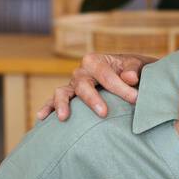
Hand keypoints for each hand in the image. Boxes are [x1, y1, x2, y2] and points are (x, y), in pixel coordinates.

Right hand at [35, 53, 150, 120]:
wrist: (125, 75)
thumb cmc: (131, 71)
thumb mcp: (136, 66)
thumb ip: (133, 70)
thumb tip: (129, 78)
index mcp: (95, 60)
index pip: (106, 75)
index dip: (121, 88)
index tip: (135, 99)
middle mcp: (80, 71)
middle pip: (82, 85)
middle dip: (92, 99)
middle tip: (104, 113)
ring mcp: (72, 85)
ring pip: (62, 92)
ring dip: (62, 104)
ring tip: (64, 117)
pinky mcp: (68, 97)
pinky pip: (54, 102)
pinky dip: (47, 108)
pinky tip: (42, 118)